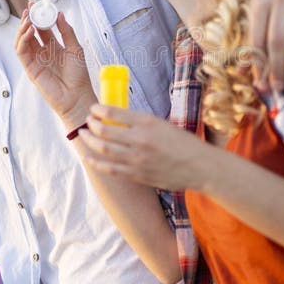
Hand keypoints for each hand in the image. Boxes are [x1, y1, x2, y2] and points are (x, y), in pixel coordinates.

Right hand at [15, 10, 95, 128]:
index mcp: (54, 47)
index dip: (40, 16)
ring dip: (24, 27)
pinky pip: (22, 51)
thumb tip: (60, 14)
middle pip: (31, 32)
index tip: (39, 4)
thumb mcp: (76, 48)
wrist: (77, 96)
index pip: (43, 28)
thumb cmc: (79, 76)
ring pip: (23, 40)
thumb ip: (67, 31)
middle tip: (30, 7)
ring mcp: (35, 60)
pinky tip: (29, 30)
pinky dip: (22, 39)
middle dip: (29, 19)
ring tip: (28, 17)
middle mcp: (43, 53)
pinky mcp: (30, 69)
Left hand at [80, 103, 211, 190]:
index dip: (98, 110)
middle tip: (87, 122)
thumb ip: (140, 123)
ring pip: (103, 149)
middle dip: (90, 125)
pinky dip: (96, 162)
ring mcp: (137, 159)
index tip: (93, 109)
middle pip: (104, 131)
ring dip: (89, 141)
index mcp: (148, 122)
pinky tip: (88, 157)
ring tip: (84, 135)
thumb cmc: (183, 143)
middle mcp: (140, 139)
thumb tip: (116, 119)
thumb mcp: (162, 124)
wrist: (199, 167)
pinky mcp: (137, 175)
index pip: (114, 112)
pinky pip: (110, 168)